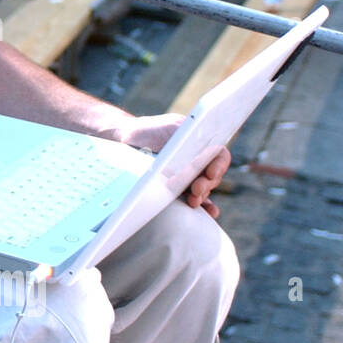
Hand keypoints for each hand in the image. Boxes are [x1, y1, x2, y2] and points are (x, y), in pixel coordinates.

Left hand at [108, 113, 228, 218]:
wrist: (123, 141)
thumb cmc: (147, 131)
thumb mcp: (169, 129)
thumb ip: (186, 137)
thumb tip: (199, 153)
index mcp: (199, 144)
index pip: (218, 155)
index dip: (219, 164)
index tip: (210, 172)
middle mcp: (196, 161)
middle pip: (213, 176)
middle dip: (207, 184)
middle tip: (196, 189)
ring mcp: (187, 177)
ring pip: (203, 189)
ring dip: (201, 196)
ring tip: (193, 200)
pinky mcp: (176, 190)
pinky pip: (194, 199)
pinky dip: (203, 207)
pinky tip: (207, 213)